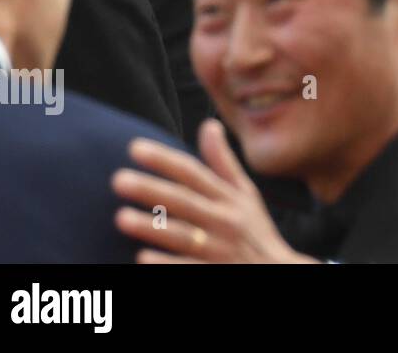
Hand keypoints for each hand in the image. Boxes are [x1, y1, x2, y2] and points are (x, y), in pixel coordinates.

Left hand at [112, 119, 317, 263]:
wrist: (280, 272)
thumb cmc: (254, 230)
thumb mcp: (246, 194)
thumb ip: (223, 162)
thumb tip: (209, 124)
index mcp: (228, 198)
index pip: (193, 174)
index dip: (165, 160)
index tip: (134, 148)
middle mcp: (224, 220)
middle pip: (184, 202)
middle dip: (152, 190)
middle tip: (118, 180)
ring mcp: (219, 250)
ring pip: (183, 236)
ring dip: (153, 227)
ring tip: (120, 218)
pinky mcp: (215, 274)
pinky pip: (187, 270)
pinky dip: (166, 265)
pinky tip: (142, 258)